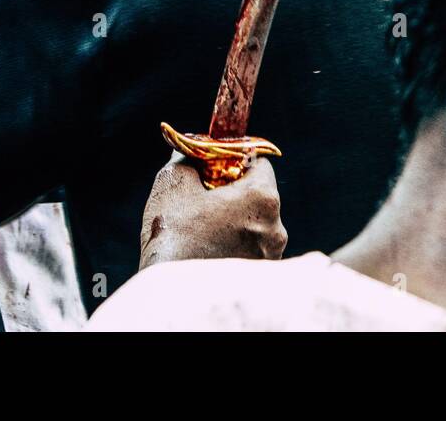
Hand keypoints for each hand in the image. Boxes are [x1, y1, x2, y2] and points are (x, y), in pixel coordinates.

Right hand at [138, 153, 287, 269]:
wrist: (170, 294)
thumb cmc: (172, 235)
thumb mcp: (174, 182)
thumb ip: (190, 158)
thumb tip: (194, 150)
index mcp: (262, 198)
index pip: (260, 162)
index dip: (235, 159)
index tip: (215, 165)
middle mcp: (276, 228)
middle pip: (259, 194)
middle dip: (234, 191)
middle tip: (204, 196)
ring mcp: (270, 256)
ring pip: (255, 224)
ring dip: (235, 220)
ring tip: (202, 227)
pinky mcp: (260, 277)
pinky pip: (251, 248)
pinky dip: (235, 244)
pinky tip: (208, 248)